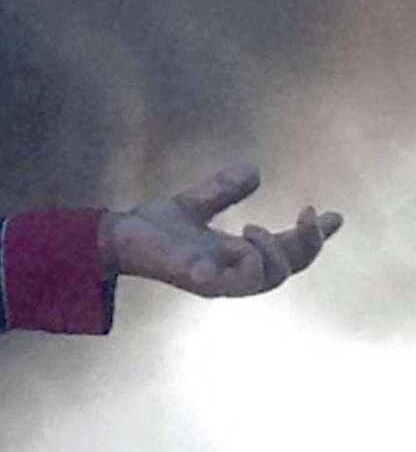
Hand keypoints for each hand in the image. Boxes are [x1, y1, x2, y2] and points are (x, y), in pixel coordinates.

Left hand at [104, 161, 341, 297]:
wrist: (116, 237)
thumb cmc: (152, 230)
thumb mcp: (195, 204)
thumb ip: (223, 190)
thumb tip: (253, 170)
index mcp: (237, 255)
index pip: (287, 251)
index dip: (313, 236)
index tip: (334, 215)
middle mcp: (234, 271)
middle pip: (290, 268)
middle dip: (309, 243)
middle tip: (308, 214)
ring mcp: (219, 280)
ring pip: (272, 278)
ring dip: (277, 252)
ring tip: (256, 226)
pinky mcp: (201, 281)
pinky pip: (241, 280)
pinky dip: (251, 260)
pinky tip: (240, 239)